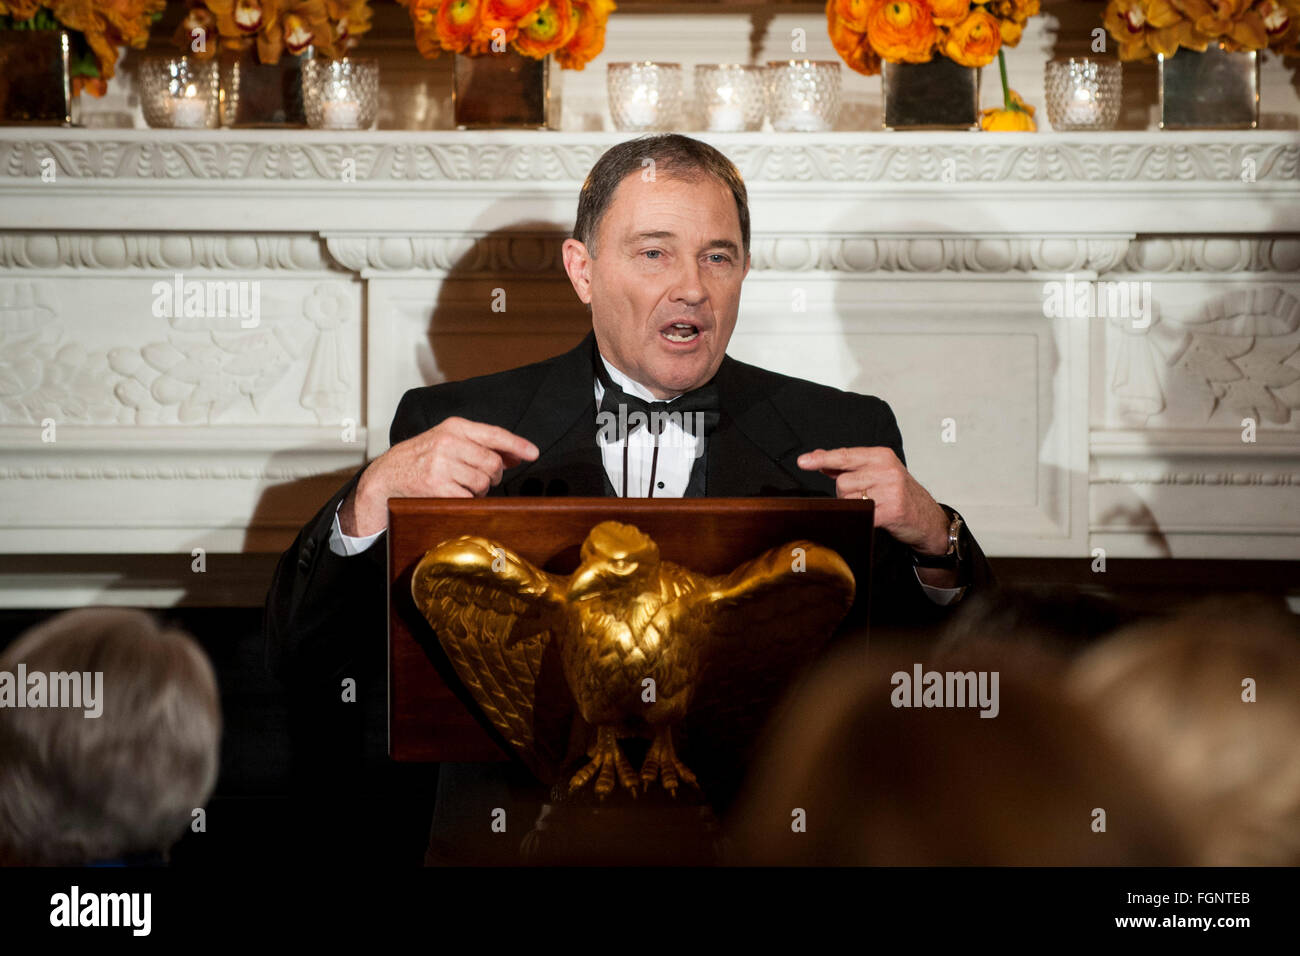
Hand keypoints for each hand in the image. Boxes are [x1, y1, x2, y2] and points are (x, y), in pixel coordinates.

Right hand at [339, 417, 538, 536]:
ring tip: (462, 486)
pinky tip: (455, 495)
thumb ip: (479, 444)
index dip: (517, 445)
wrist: (387, 475)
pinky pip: (469, 498)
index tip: (534, 453)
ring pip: (483, 482)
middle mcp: (448, 443)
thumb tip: (516, 455)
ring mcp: (442, 465)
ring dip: (479, 490)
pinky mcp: (436, 488)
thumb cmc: (421, 457)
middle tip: (481, 478)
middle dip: (493, 474)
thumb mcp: (447, 439)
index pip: (494, 434)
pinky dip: (467, 501)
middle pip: (493, 463)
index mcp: (453, 427)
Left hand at [796, 446, 950, 555]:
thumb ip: (848, 465)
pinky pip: (860, 514)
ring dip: (853, 506)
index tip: (803, 461)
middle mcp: (886, 470)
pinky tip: (875, 517)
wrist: (929, 519)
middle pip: (842, 482)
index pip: (845, 455)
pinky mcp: (891, 511)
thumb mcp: (878, 472)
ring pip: (848, 499)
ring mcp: (890, 490)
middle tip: (865, 497)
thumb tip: (818, 458)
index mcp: (882, 456)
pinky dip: (861, 518)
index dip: (822, 459)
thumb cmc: (900, 494)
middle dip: (845, 494)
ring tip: (873, 506)